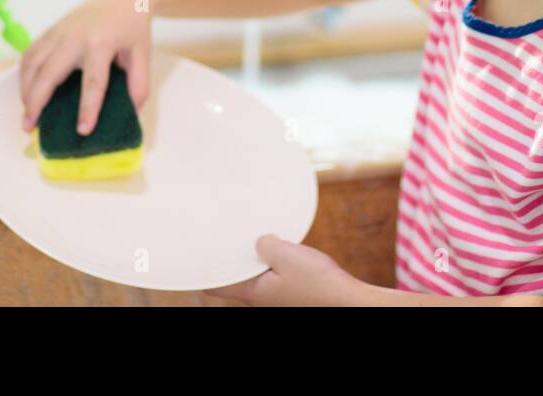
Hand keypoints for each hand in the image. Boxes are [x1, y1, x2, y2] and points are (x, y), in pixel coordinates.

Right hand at [18, 0, 151, 135]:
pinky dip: (23, 74)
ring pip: (32, 63)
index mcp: (101, 44)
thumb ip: (139, 84)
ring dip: (25, 90)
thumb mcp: (143, 54)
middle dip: (36, 103)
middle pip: (49, 74)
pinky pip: (29, 53)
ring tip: (26, 115)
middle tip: (29, 127)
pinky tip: (26, 91)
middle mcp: (75, 37)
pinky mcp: (51, 29)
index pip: (93, 83)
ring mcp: (59, 32)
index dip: (88, 108)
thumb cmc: (133, 28)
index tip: (83, 131)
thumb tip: (131, 113)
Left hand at [203, 235, 362, 305]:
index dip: (203, 274)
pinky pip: (275, 278)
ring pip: (257, 278)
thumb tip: (259, 241)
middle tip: (231, 241)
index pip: (216, 287)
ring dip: (257, 261)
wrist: (347, 301)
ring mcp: (277, 298)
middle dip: (233, 262)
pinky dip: (274, 265)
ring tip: (261, 242)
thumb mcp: (287, 255)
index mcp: (253, 292)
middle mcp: (261, 299)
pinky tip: (286, 255)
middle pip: (237, 280)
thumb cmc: (318, 284)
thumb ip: (266, 244)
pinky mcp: (293, 295)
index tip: (195, 260)